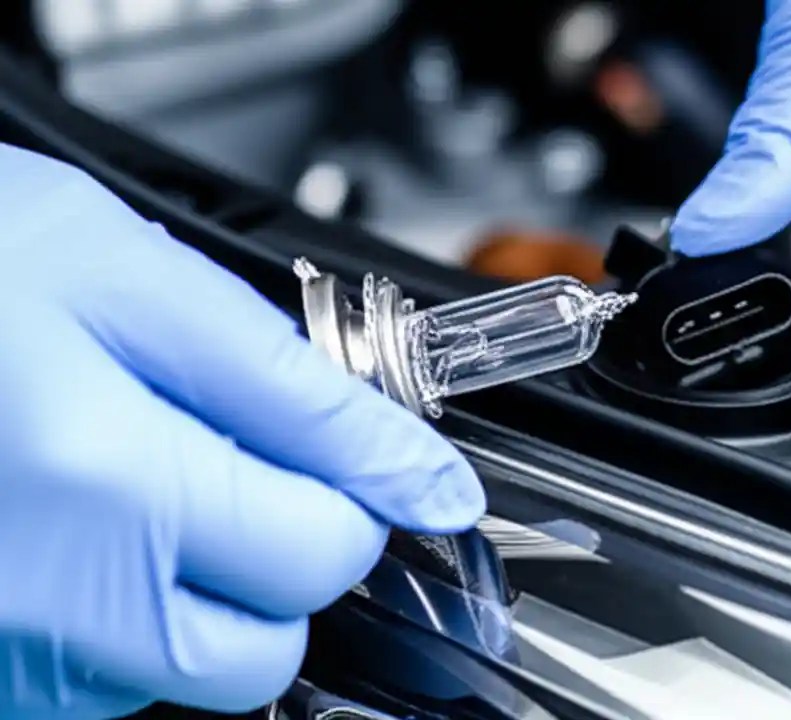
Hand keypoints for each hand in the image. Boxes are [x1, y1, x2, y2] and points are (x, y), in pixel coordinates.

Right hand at [0, 145, 485, 717]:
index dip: (352, 495)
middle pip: (263, 649)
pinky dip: (113, 612)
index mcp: (104, 489)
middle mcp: (41, 608)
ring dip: (196, 591)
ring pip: (178, 675)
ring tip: (129, 476)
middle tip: (236, 466)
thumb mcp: (136, 278)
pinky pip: (89, 680)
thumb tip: (424, 480)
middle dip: (285, 559)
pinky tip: (73, 520)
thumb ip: (300, 395)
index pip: (326, 554)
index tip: (337, 457)